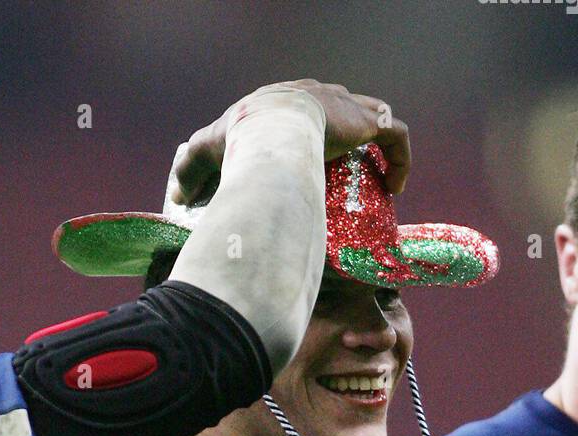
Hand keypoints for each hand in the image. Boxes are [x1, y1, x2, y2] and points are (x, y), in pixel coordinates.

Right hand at [171, 79, 409, 204]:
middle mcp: (318, 94)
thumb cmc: (238, 140)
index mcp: (283, 100)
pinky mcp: (366, 122)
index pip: (301, 110)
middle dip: (344, 136)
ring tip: (379, 179)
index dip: (308, 135)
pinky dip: (400, 159)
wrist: (269, 130)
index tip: (306, 165)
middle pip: (339, 110)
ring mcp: (345, 106)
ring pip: (372, 118)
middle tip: (342, 171)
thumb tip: (177, 198)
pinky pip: (395, 135)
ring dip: (376, 144)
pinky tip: (396, 185)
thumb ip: (190, 173)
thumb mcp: (207, 152)